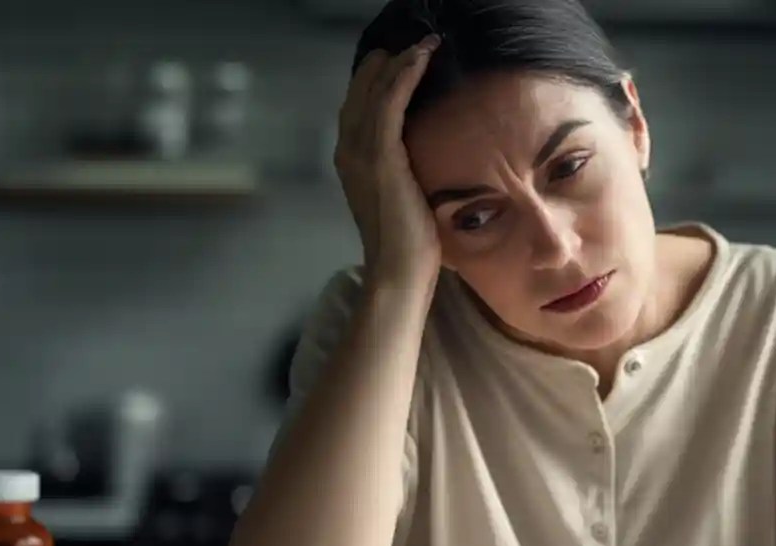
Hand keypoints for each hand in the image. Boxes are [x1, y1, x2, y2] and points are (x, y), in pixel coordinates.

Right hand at [334, 34, 442, 284]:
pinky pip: (389, 102)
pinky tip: (421, 58)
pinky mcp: (380, 157)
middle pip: (360, 91)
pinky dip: (404, 75)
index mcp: (352, 162)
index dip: (376, 80)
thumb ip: (405, 174)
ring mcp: (360, 154)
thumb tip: (427, 161)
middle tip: (411, 43)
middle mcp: (348, 152)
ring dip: (398, 62)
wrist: (399, 273)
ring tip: (423, 43)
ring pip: (374, 91)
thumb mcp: (405, 198)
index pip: (359, 107)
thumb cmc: (409, 245)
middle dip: (383, 64)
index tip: (401, 60)